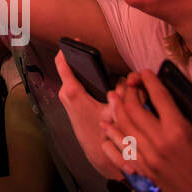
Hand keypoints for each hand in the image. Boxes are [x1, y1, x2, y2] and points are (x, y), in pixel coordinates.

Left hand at [54, 52, 125, 181]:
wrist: (97, 152)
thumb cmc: (104, 132)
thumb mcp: (116, 112)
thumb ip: (124, 94)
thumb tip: (129, 79)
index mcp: (72, 92)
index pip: (62, 63)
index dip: (66, 49)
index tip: (74, 39)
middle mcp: (66, 93)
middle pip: (69, 67)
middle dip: (82, 58)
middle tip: (94, 50)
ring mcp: (67, 98)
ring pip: (73, 76)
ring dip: (84, 69)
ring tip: (96, 62)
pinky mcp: (71, 102)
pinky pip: (75, 83)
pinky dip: (84, 78)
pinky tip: (96, 77)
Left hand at [101, 70, 191, 191]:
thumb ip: (190, 121)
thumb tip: (174, 106)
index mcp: (180, 131)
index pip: (159, 97)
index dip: (151, 80)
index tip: (146, 72)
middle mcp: (160, 142)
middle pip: (134, 109)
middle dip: (129, 91)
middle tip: (128, 82)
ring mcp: (149, 157)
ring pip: (124, 127)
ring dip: (116, 109)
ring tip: (113, 96)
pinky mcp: (145, 170)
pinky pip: (122, 149)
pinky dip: (112, 135)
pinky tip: (106, 125)